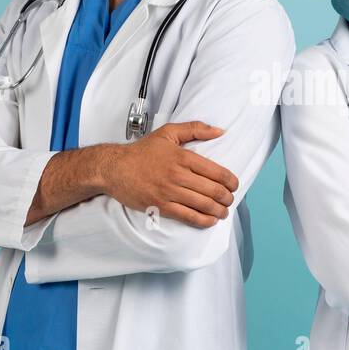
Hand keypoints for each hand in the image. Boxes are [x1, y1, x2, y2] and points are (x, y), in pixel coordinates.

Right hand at [105, 121, 239, 228]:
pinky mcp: (160, 206)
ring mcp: (169, 192)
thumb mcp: (168, 132)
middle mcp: (178, 175)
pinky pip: (188, 216)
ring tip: (223, 211)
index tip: (234, 185)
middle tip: (230, 200)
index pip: (216, 171)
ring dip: (219, 211)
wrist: (114, 168)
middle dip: (227, 198)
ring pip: (203, 205)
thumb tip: (219, 131)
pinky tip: (210, 220)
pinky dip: (203, 220)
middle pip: (213, 190)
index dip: (231, 181)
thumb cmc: (141, 151)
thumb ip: (195, 129)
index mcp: (183, 157)